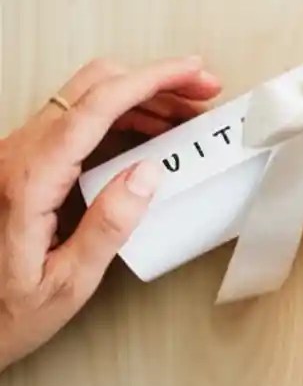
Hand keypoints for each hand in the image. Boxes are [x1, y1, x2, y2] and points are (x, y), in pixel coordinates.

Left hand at [0, 57, 220, 369]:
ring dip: (138, 97)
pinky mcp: (18, 163)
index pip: (96, 107)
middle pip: (90, 87)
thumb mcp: (67, 284)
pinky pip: (73, 120)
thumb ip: (109, 226)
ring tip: (184, 117)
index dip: (150, 81)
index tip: (191, 72)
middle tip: (200, 93)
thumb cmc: (2, 313)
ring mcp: (13, 156)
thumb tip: (148, 173)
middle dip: (152, 80)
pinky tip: (148, 133)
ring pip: (82, 99)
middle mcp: (14, 156)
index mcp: (28, 181)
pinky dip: (117, 115)